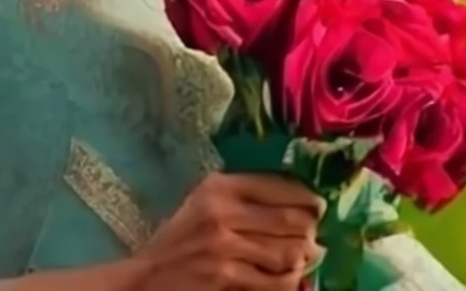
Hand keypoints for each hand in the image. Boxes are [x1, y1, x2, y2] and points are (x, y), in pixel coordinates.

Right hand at [133, 172, 324, 289]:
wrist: (146, 278)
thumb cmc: (180, 237)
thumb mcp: (205, 203)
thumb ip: (244, 197)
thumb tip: (296, 202)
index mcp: (220, 186)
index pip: (278, 185)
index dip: (307, 197)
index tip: (319, 205)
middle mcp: (223, 211)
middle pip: (290, 219)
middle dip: (311, 230)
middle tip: (317, 234)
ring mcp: (225, 246)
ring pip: (287, 252)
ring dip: (305, 257)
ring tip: (309, 256)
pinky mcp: (225, 277)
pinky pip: (274, 281)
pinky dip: (289, 281)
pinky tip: (292, 279)